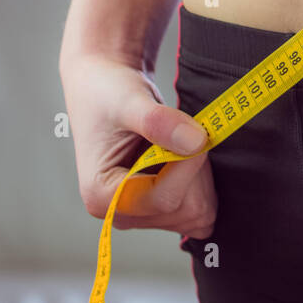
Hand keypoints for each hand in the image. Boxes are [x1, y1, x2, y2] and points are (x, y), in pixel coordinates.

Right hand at [60, 51, 215, 235]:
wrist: (106, 88)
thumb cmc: (107, 93)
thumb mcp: (128, 100)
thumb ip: (158, 122)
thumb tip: (196, 143)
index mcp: (102, 195)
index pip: (165, 200)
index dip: (189, 165)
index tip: (195, 132)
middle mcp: (120, 213)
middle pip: (187, 211)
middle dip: (195, 170)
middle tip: (180, 134)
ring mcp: (141, 214)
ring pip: (197, 212)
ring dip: (199, 174)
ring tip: (175, 142)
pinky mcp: (159, 208)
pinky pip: (199, 207)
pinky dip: (201, 180)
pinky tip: (181, 155)